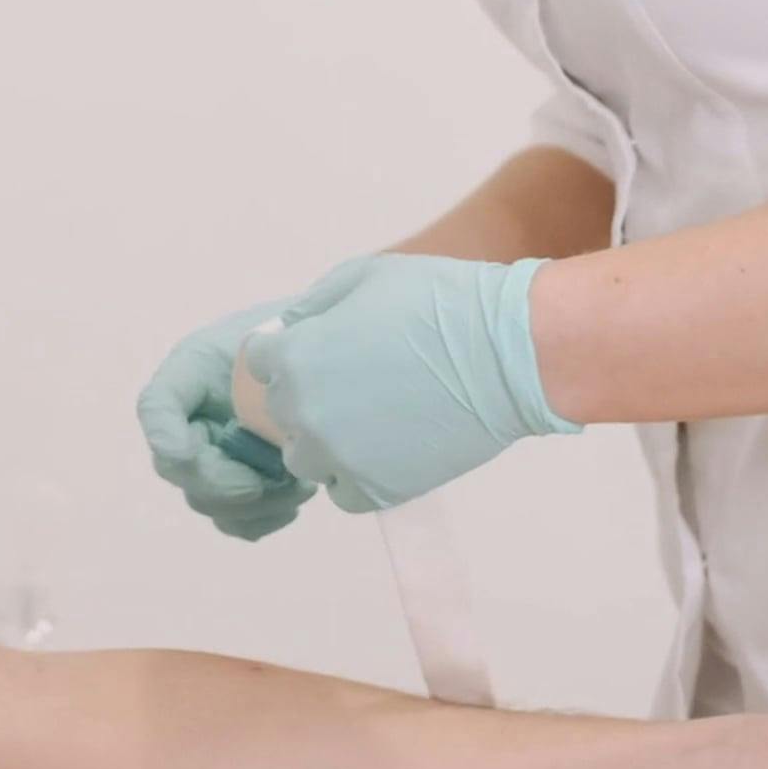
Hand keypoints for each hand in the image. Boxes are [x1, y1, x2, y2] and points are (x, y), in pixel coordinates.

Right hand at [134, 298, 313, 539]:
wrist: (321, 358)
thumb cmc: (296, 335)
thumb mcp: (279, 331)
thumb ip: (266, 352)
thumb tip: (251, 394)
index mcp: (192, 373)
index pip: (157, 406)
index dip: (163, 433)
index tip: (186, 450)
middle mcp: (191, 419)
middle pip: (179, 469)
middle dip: (223, 483)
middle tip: (267, 480)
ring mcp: (212, 457)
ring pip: (208, 502)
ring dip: (254, 504)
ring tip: (298, 483)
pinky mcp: (239, 486)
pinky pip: (238, 521)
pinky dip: (266, 518)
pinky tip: (297, 493)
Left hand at [251, 253, 577, 511]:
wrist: (507, 354)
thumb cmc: (437, 301)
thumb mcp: (363, 276)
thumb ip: (313, 306)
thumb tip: (289, 330)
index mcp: (295, 356)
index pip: (260, 362)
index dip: (289, 351)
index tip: (324, 348)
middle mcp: (305, 412)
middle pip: (282, 410)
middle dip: (309, 393)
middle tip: (358, 380)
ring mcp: (338, 456)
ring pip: (305, 457)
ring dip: (326, 440)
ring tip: (371, 420)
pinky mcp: (375, 490)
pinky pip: (342, 491)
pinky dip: (356, 475)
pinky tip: (385, 450)